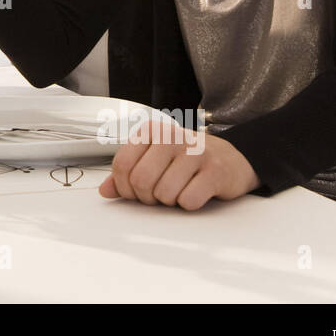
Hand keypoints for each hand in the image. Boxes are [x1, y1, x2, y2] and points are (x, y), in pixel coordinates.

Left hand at [99, 120, 259, 208]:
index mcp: (151, 131)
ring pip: (163, 193)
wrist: (231, 158)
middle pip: (141, 181)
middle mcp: (171, 136)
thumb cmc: (187, 160)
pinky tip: (195, 192)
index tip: (136, 190)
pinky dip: (189, 204)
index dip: (125, 187)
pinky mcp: (215, 171)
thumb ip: (126, 174)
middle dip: (147, 197)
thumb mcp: (153, 160)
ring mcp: (195, 152)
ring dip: (169, 201)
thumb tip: (105, 191)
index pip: (122, 165)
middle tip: (159, 193)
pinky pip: (188, 200)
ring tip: (179, 189)